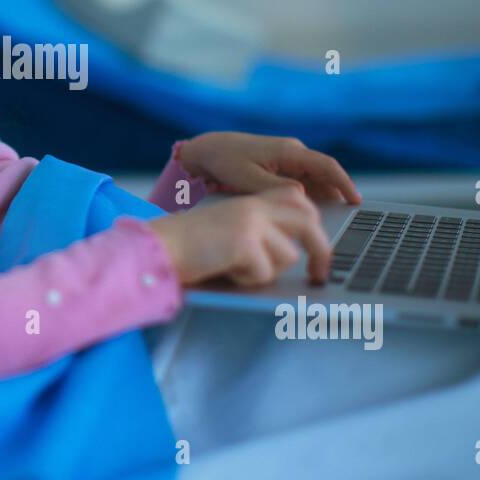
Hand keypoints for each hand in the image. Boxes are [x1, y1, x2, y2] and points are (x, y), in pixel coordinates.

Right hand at [148, 184, 332, 287]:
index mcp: (250, 201)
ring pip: (288, 255)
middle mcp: (254, 207)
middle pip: (308, 222)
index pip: (297, 199)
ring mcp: (251, 223)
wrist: (159, 247)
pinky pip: (265, 272)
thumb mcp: (228, 228)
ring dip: (267, 270)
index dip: (313, 223)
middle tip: (320, 274)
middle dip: (320, 251)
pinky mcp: (244, 242)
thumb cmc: (188, 246)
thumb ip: (258, 230)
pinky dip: (247, 279)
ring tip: (236, 267)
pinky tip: (225, 270)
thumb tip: (295, 251)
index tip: (317, 248)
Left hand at [178, 131, 361, 204]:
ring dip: (325, 194)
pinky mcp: (282, 165)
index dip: (344, 183)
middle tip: (347, 215)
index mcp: (289, 151)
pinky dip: (311, 193)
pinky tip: (313, 209)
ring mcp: (289, 158)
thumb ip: (276, 187)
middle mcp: (294, 152)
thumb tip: (302, 195)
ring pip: (316, 178)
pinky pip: (304, 179)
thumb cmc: (227, 162)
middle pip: (325, 173)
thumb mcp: (249, 178)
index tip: (356, 200)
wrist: (210, 150)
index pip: (326, 166)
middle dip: (338, 192)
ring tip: (332, 216)